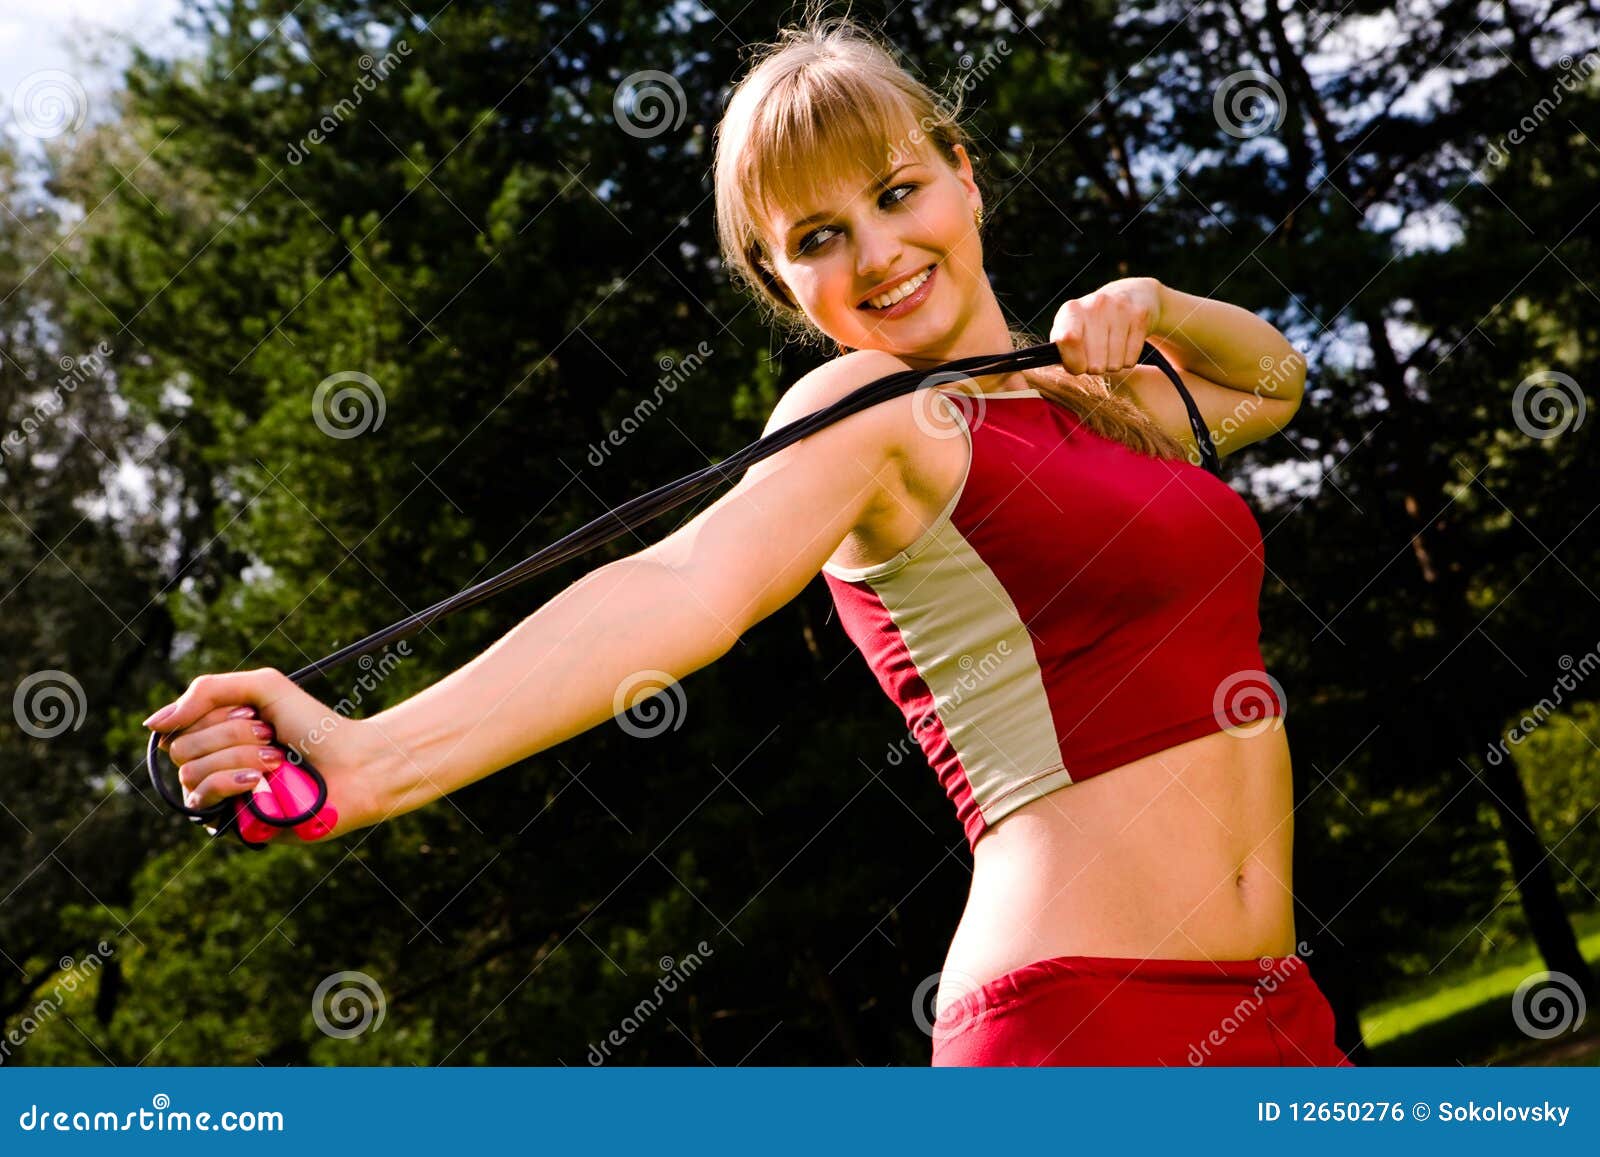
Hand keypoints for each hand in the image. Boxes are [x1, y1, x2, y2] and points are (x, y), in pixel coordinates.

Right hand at [144, 668, 391, 839]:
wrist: (354, 764)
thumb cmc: (315, 726)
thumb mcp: (264, 688)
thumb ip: (207, 691)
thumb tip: (152, 724)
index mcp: (220, 733)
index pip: (180, 724)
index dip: (214, 715)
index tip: (254, 713)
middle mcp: (216, 764)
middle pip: (182, 746)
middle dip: (232, 735)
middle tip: (270, 737)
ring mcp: (223, 796)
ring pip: (190, 771)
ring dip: (239, 756)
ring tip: (276, 760)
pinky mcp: (232, 822)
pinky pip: (202, 799)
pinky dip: (230, 781)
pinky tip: (260, 780)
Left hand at [1050, 276, 1163, 375]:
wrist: (1134, 294)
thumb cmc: (1094, 321)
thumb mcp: (1072, 327)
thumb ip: (1062, 347)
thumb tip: (1068, 367)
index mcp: (1072, 310)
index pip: (1067, 339)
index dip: (1073, 362)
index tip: (1078, 367)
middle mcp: (1095, 305)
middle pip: (1094, 361)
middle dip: (1095, 369)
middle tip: (1097, 359)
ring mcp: (1120, 309)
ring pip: (1114, 363)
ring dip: (1112, 366)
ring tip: (1111, 353)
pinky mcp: (1140, 316)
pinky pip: (1131, 359)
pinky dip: (1127, 361)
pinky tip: (1125, 348)